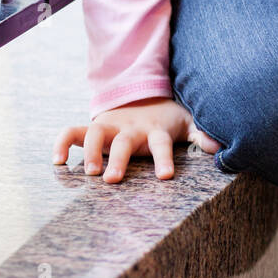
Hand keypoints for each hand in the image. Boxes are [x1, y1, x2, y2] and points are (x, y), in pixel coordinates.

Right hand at [51, 97, 221, 184]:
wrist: (143, 97)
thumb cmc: (168, 119)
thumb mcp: (187, 122)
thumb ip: (202, 134)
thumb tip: (221, 148)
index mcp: (155, 131)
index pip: (161, 144)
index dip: (164, 159)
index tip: (165, 177)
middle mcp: (131, 129)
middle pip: (124, 143)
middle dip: (118, 159)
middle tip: (113, 180)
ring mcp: (110, 127)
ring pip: (95, 135)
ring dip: (89, 153)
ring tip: (88, 173)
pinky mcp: (93, 128)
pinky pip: (72, 132)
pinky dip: (61, 143)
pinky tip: (56, 161)